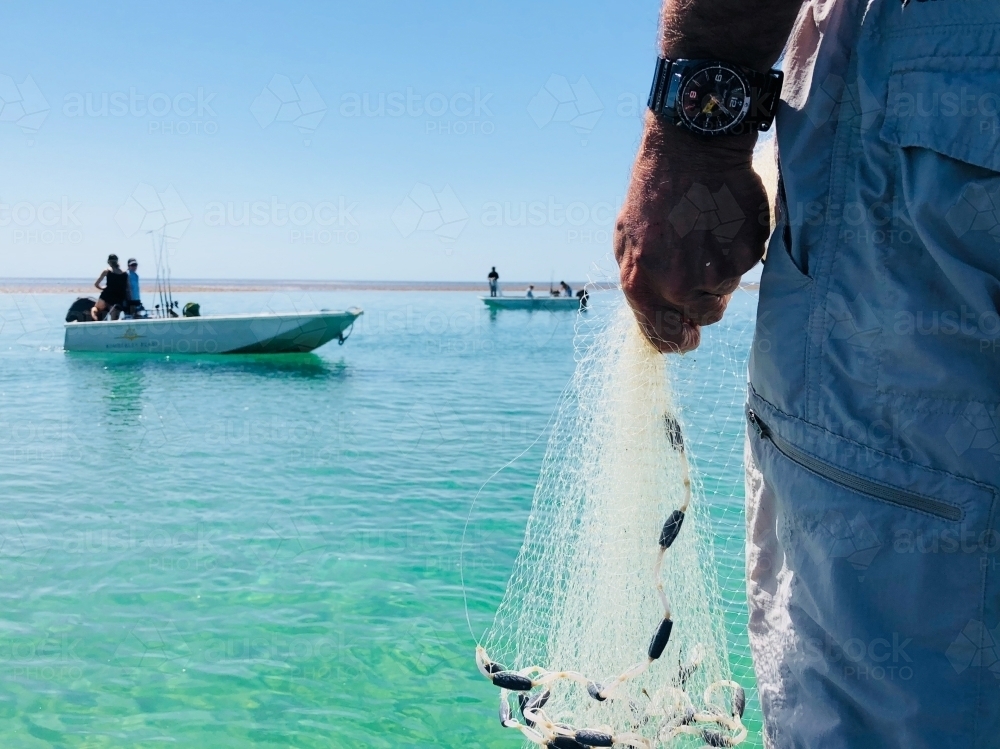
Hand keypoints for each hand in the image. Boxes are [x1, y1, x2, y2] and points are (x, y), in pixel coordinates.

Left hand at [614, 115, 768, 352]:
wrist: (690, 151)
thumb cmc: (653, 195)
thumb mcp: (626, 243)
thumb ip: (641, 286)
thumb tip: (658, 316)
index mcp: (641, 286)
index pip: (664, 340)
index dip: (679, 340)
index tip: (689, 333)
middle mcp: (678, 287)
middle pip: (703, 318)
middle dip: (702, 299)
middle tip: (698, 264)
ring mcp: (715, 273)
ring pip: (724, 293)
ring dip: (719, 273)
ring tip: (706, 235)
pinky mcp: (746, 255)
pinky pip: (745, 268)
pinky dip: (737, 251)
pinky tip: (722, 224)